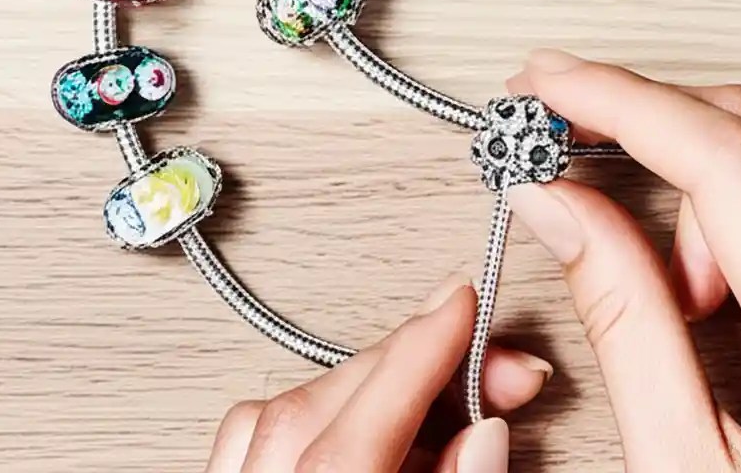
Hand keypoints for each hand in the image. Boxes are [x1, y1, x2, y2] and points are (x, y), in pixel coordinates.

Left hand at [204, 275, 551, 472]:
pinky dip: (314, 411)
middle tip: (491, 365)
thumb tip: (486, 430)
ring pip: (278, 412)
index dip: (416, 358)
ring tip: (440, 401)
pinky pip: (249, 436)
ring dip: (364, 386)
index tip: (463, 304)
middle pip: (319, 407)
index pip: (358, 436)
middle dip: (410, 367)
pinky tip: (364, 418)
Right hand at [505, 50, 740, 471]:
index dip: (618, 102)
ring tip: (673, 271)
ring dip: (712, 159)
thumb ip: (622, 320)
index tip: (550, 87)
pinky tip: (731, 262)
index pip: (725, 162)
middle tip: (568, 146)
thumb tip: (560, 207)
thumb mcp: (687, 470)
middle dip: (650, 119)